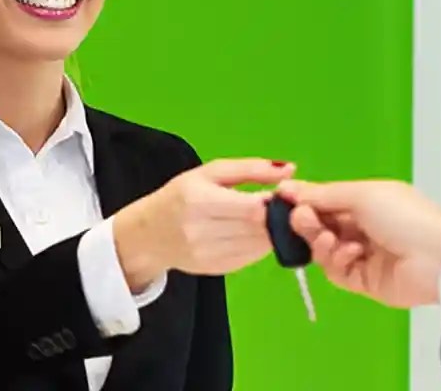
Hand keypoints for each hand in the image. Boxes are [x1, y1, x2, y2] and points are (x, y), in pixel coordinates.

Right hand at [113, 158, 294, 289]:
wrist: (149, 234)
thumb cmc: (181, 196)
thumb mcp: (209, 173)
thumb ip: (251, 169)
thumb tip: (291, 169)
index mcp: (199, 201)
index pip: (253, 208)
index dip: (275, 202)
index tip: (281, 194)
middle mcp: (202, 232)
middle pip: (260, 228)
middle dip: (278, 217)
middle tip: (279, 206)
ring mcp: (209, 255)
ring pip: (261, 245)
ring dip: (271, 232)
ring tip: (263, 218)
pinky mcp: (217, 270)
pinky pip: (252, 257)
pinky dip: (259, 244)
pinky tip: (249, 233)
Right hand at [274, 179, 440, 307]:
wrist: (439, 260)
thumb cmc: (405, 217)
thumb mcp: (361, 195)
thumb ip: (322, 194)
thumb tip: (287, 187)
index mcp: (367, 202)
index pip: (326, 201)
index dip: (305, 201)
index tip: (283, 199)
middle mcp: (364, 227)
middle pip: (322, 225)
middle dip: (308, 222)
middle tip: (301, 219)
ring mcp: (364, 255)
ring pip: (325, 250)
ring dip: (322, 242)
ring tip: (329, 239)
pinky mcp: (365, 281)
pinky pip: (339, 272)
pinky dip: (338, 261)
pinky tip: (350, 252)